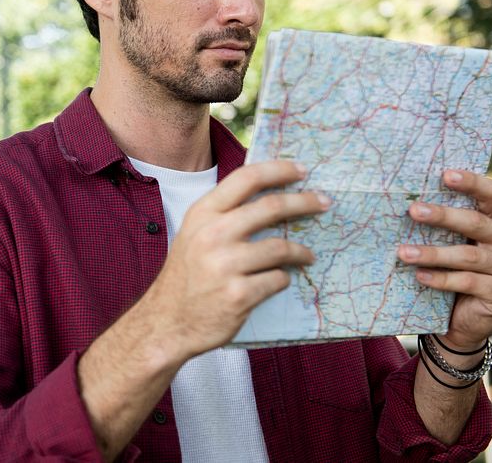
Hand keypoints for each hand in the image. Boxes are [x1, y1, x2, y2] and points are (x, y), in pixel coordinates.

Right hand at [143, 160, 325, 360]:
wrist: (167, 321)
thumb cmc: (186, 275)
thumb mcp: (194, 233)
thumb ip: (224, 214)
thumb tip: (269, 197)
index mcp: (203, 213)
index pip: (246, 178)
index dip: (278, 170)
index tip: (300, 170)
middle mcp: (213, 235)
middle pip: (271, 207)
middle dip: (304, 202)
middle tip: (324, 202)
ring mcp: (225, 266)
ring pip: (281, 247)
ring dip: (301, 251)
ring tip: (308, 255)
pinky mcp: (239, 295)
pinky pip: (277, 279)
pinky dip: (283, 279)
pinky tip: (280, 280)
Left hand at [397, 170, 491, 349]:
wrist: (467, 320)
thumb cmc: (454, 271)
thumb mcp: (453, 244)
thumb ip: (444, 227)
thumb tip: (408, 202)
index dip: (471, 183)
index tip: (444, 174)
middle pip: (476, 223)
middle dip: (442, 216)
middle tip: (412, 210)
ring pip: (469, 256)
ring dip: (433, 253)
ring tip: (403, 252)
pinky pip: (469, 282)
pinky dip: (441, 279)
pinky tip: (420, 276)